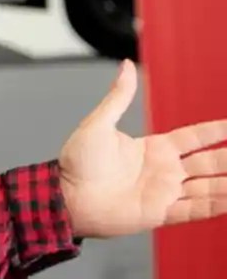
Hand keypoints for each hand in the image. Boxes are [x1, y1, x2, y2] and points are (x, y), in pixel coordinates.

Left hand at [58, 59, 226, 238]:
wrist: (66, 196)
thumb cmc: (76, 163)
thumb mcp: (98, 124)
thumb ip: (118, 97)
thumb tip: (126, 65)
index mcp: (154, 148)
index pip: (196, 137)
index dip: (217, 130)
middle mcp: (164, 171)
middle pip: (210, 162)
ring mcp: (165, 193)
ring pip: (210, 187)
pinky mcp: (161, 213)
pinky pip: (197, 209)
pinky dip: (218, 205)